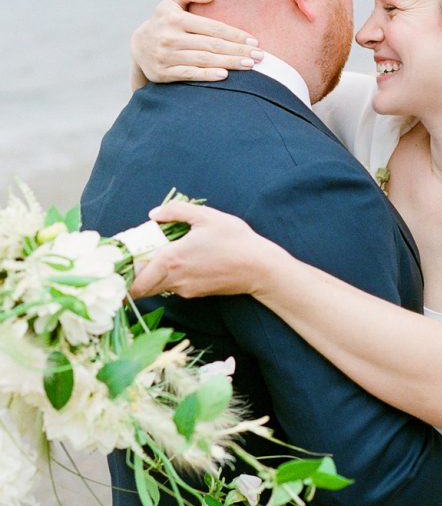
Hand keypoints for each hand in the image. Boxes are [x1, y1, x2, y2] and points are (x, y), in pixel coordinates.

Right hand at [130, 0, 262, 85]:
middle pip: (211, 45)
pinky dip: (207, 75)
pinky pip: (189, 74)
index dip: (235, 35)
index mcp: (175, 18)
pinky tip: (225, 75)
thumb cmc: (164, 21)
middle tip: (259, 56)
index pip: (212, 27)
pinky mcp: (162, 73)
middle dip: (238, 51)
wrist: (138, 46)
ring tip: (250, 65)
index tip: (254, 41)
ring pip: (203, 60)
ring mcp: (166, 56)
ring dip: (229, 63)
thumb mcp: (171, 1)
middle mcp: (170, 36)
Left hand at [130, 201, 288, 300]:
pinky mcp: (197, 294)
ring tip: (158, 256)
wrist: (259, 268)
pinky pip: (175, 287)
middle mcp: (174, 279)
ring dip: (152, 276)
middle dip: (134, 276)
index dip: (122, 277)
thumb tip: (153, 214)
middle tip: (133, 259)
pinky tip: (182, 262)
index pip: (135, 281)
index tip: (117, 266)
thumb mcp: (206, 216)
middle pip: (142, 288)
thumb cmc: (234, 240)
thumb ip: (176, 211)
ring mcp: (186, 290)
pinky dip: (170, 277)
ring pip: (158, 287)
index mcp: (170, 259)